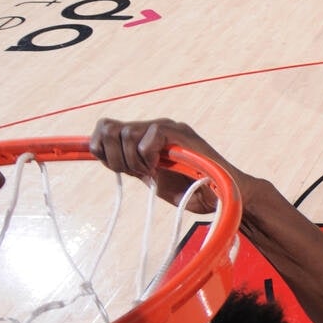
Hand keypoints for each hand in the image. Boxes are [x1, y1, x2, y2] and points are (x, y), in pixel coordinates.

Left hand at [87, 118, 241, 212]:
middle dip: (113, 156)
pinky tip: (159, 169)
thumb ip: (134, 166)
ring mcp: (169, 127)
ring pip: (124, 132)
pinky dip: (146, 157)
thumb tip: (105, 156)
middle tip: (135, 174)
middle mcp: (155, 126)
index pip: (107, 128)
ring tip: (150, 173)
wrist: (226, 196)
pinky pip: (148, 137)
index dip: (96, 145)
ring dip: (131, 160)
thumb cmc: (194, 191)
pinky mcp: (180, 134)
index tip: (106, 166)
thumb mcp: (154, 179)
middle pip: (108, 127)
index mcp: (146, 136)